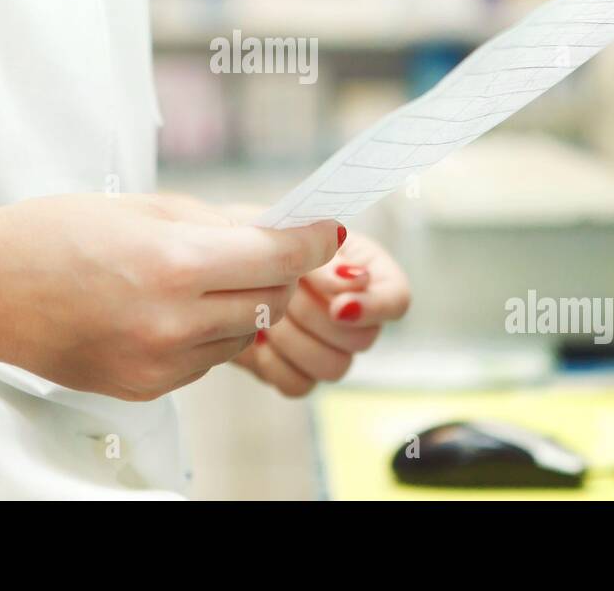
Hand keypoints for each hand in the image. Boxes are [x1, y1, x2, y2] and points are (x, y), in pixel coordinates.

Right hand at [0, 194, 343, 401]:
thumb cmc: (57, 234)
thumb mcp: (144, 209)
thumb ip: (217, 224)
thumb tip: (276, 231)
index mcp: (175, 265)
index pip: (278, 258)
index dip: (312, 242)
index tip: (327, 230)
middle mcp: (174, 323)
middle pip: (270, 301)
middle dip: (277, 273)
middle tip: (262, 249)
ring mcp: (160, 364)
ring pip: (244, 336)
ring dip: (243, 306)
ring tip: (201, 278)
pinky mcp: (147, 388)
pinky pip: (206, 360)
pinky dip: (208, 334)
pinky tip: (170, 309)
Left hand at [235, 228, 409, 396]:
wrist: (217, 265)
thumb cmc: (255, 235)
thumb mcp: (286, 229)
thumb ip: (322, 251)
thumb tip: (354, 279)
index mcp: (365, 269)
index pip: (397, 298)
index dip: (374, 307)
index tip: (339, 306)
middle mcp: (355, 312)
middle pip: (363, 340)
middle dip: (315, 317)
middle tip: (282, 292)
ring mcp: (328, 346)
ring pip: (334, 367)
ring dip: (293, 339)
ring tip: (265, 313)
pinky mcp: (298, 371)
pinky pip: (299, 384)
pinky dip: (272, 362)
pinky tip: (256, 337)